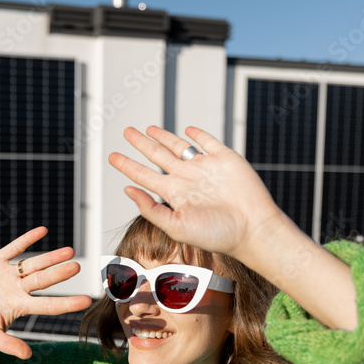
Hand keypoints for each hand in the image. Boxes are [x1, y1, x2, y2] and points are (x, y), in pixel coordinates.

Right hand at [0, 227, 91, 358]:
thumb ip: (7, 345)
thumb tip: (27, 356)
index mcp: (19, 307)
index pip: (48, 305)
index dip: (67, 303)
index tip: (86, 300)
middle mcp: (18, 289)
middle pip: (43, 280)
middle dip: (59, 274)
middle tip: (77, 267)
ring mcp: (8, 274)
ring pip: (33, 264)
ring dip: (50, 257)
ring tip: (70, 251)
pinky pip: (13, 248)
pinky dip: (26, 240)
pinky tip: (42, 231)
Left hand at [108, 125, 286, 261]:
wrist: (252, 229)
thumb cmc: (216, 234)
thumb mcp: (175, 225)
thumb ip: (150, 208)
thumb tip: (127, 189)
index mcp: (174, 195)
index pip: (144, 176)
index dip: (127, 165)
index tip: (112, 156)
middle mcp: (187, 180)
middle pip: (157, 156)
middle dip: (141, 144)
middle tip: (126, 132)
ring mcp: (206, 168)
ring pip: (179, 147)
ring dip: (164, 137)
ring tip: (148, 129)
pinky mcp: (226, 159)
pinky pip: (209, 143)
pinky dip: (198, 135)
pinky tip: (188, 130)